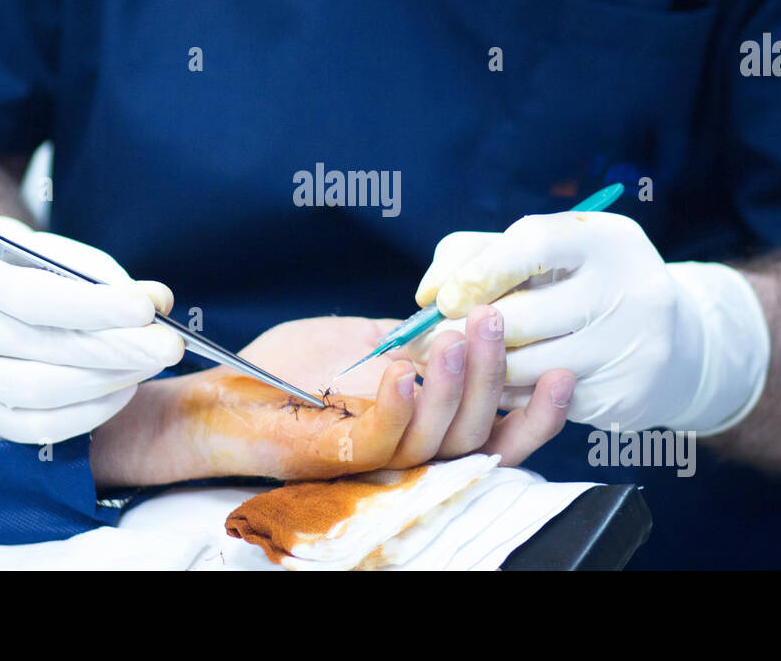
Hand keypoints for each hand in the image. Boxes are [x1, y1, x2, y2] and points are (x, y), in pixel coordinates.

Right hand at [0, 216, 184, 443]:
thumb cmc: (23, 266)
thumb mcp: (52, 251)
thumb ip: (100, 274)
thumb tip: (157, 302)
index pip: (32, 298)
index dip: (94, 307)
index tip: (148, 310)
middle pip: (38, 348)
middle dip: (114, 349)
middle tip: (169, 346)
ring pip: (37, 392)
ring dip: (105, 381)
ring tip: (149, 364)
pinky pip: (35, 428)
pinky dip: (87, 413)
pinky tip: (122, 390)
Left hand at [90, 315, 574, 485]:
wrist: (218, 396)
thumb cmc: (285, 371)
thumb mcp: (361, 341)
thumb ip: (411, 338)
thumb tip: (460, 322)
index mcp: (419, 428)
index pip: (492, 432)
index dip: (534, 412)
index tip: (562, 370)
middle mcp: (404, 451)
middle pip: (476, 435)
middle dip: (493, 376)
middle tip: (495, 322)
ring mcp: (371, 458)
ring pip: (438, 439)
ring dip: (456, 383)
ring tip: (460, 333)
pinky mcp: (335, 456)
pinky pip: (381, 440)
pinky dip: (400, 404)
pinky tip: (404, 370)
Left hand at [408, 212, 769, 433]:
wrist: (672, 341)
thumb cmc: (581, 283)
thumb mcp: (544, 251)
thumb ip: (475, 255)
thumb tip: (428, 296)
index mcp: (609, 240)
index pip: (533, 248)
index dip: (479, 272)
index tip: (446, 296)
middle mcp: (631, 291)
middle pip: (519, 319)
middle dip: (463, 332)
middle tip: (428, 340)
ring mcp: (632, 349)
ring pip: (521, 368)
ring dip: (478, 368)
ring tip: (455, 362)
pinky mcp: (623, 398)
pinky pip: (538, 402)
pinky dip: (508, 395)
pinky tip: (500, 384)